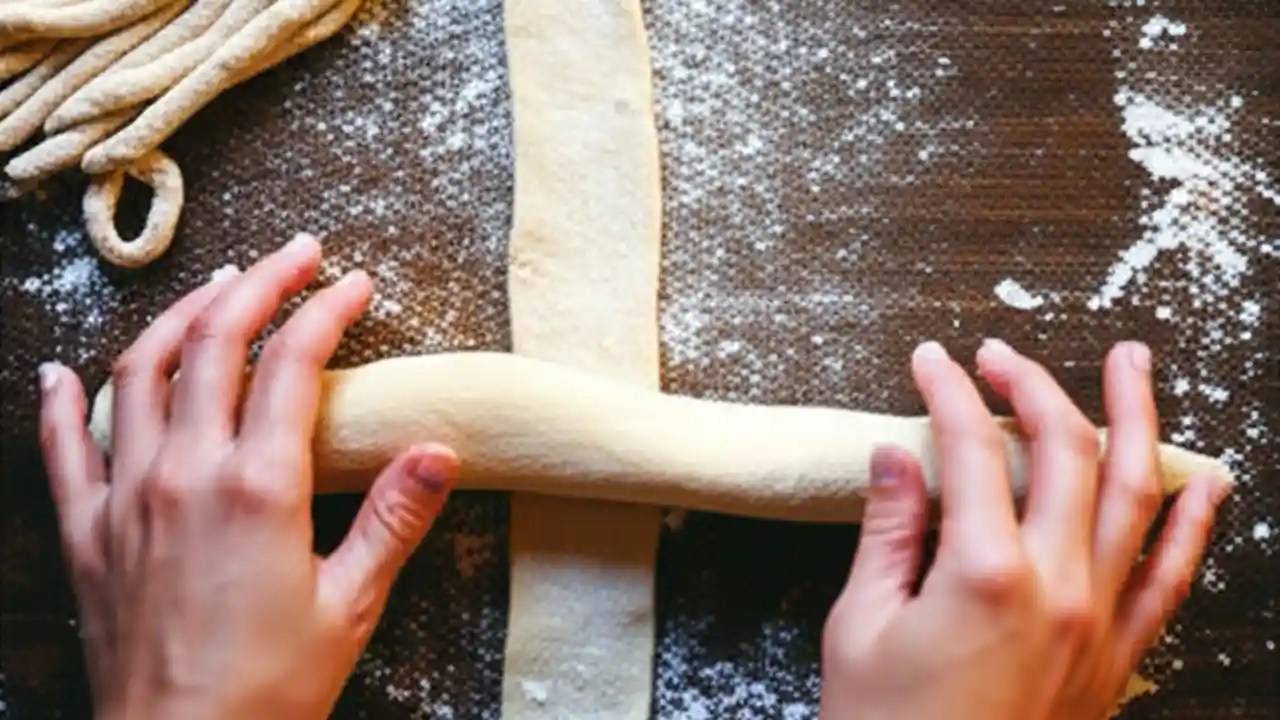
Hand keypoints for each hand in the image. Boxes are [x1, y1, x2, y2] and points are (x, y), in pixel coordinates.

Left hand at [38, 235, 458, 719]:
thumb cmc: (272, 686)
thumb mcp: (352, 602)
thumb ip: (395, 517)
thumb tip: (438, 451)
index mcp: (258, 486)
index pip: (293, 363)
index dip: (327, 310)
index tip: (353, 284)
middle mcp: (186, 473)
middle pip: (215, 343)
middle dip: (258, 283)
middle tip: (294, 254)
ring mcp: (126, 497)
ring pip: (140, 374)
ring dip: (178, 317)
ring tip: (214, 288)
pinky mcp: (88, 532)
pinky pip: (62, 448)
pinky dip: (61, 400)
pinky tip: (62, 371)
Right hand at [820, 340, 1227, 719]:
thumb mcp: (859, 627)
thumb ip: (887, 532)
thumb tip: (896, 456)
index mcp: (985, 573)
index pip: (972, 447)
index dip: (948, 391)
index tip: (930, 361)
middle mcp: (1059, 586)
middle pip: (1065, 450)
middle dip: (1033, 385)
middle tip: (1000, 354)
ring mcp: (1101, 621)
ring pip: (1136, 494)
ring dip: (1137, 417)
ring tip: (1133, 362)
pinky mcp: (1119, 656)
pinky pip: (1172, 576)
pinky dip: (1193, 523)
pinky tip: (1203, 480)